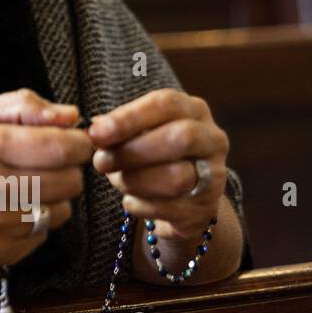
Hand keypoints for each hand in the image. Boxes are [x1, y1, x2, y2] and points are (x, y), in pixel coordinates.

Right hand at [0, 88, 92, 271]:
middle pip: (71, 181)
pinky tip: (5, 210)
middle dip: (64, 169)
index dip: (78, 142)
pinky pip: (42, 236)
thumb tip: (71, 115)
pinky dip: (32, 222)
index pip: (64, 148)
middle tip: (40, 164)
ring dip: (50, 198)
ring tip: (18, 188)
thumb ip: (21, 106)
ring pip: (62, 211)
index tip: (72, 141)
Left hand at [88, 88, 228, 241]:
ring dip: (135, 181)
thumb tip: (96, 129)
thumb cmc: (150, 153)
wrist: (181, 196)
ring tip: (117, 180)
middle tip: (100, 162)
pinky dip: (140, 205)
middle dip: (133, 152)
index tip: (96, 134)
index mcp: (193, 110)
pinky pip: (170, 208)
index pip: (166, 104)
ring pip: (177, 177)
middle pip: (180, 138)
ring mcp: (216, 174)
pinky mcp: (207, 207)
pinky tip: (131, 200)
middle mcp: (212, 139)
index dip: (128, 118)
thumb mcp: (136, 133)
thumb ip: (117, 129)